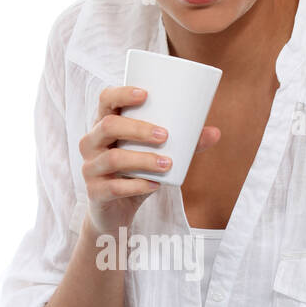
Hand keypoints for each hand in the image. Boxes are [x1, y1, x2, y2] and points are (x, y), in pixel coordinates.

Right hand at [80, 84, 220, 236]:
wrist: (115, 212)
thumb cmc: (135, 174)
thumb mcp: (155, 156)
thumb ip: (182, 144)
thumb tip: (215, 132)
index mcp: (104, 125)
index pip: (105, 100)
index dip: (122, 93)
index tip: (146, 94)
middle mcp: (91, 143)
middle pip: (108, 126)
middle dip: (138, 128)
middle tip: (165, 135)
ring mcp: (90, 168)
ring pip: (113, 158)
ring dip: (143, 159)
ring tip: (167, 163)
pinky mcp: (94, 192)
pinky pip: (113, 187)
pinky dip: (137, 186)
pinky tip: (154, 185)